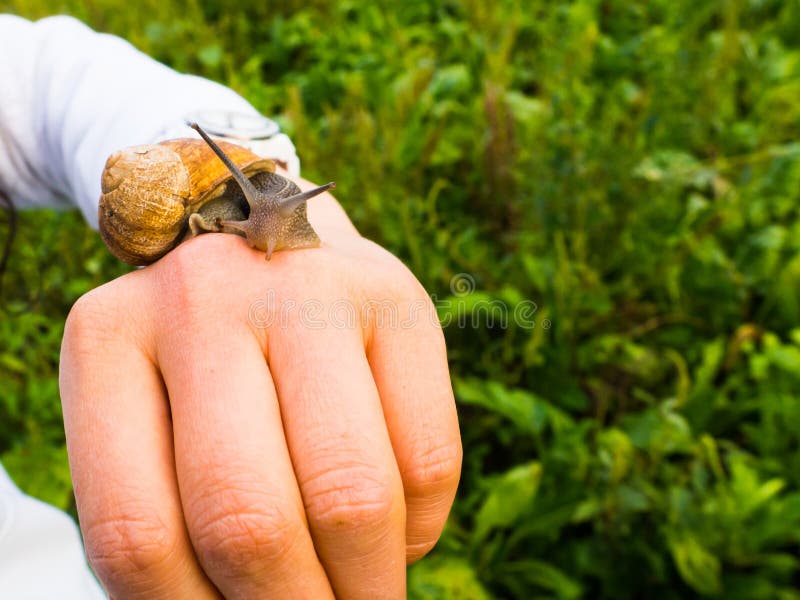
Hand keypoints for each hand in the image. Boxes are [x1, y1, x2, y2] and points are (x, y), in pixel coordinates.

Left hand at [59, 181, 461, 598]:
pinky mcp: (400, 295)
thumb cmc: (205, 358)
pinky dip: (421, 528)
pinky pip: (430, 457)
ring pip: (351, 493)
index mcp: (110, 339)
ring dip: (366, 582)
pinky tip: (398, 529)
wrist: (265, 232)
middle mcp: (206, 298)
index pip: (139, 535)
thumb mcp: (155, 415)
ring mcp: (312, 289)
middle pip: (249, 519)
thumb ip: (175, 508)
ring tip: (362, 595)